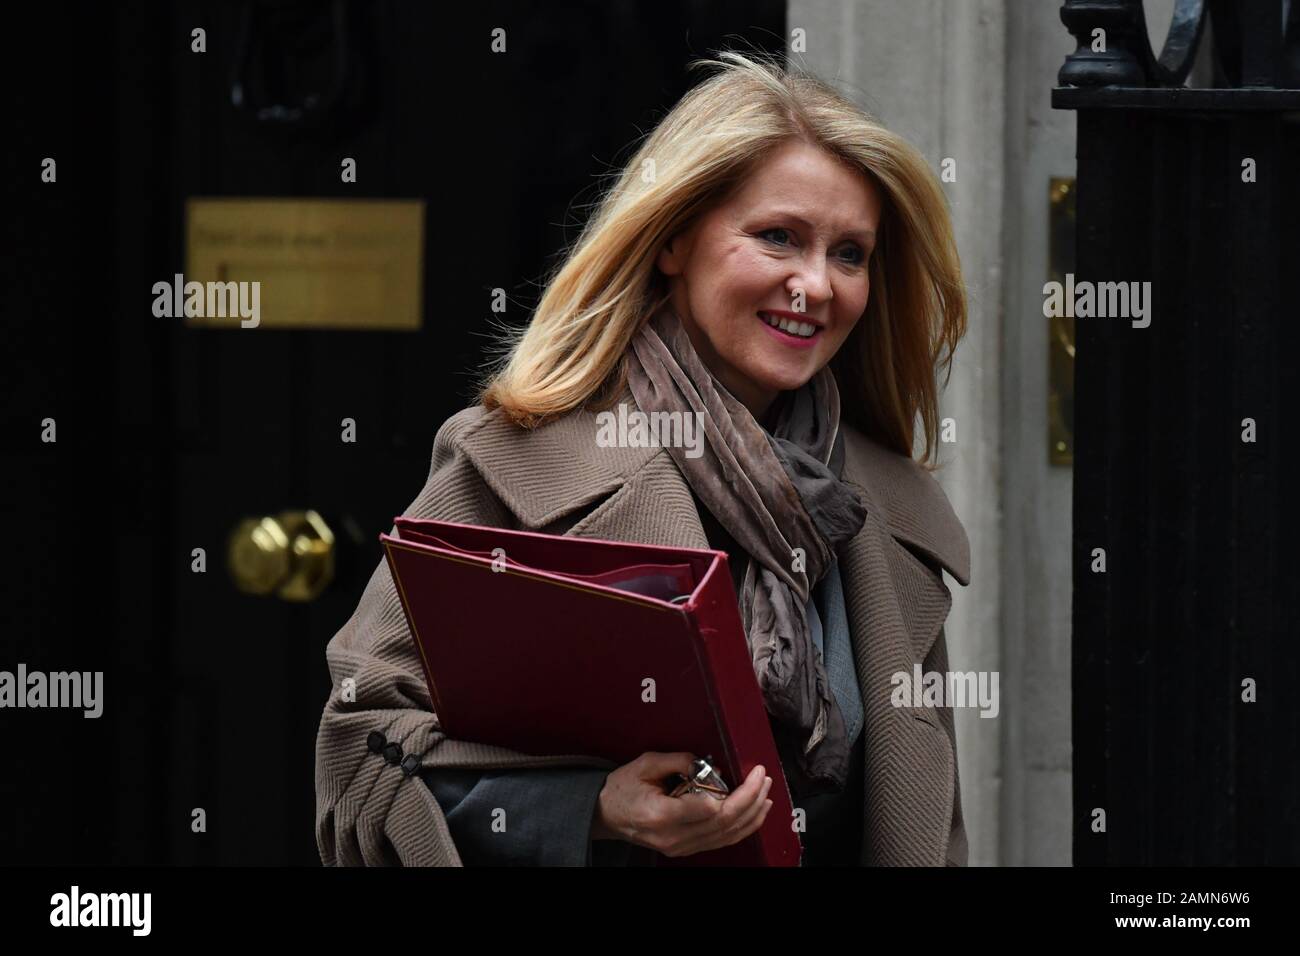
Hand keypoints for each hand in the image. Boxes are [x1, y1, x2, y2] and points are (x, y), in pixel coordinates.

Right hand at [590, 751, 772, 856]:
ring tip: (766, 793)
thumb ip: (677, 761)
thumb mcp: (645, 764)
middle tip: (762, 777)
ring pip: (727, 835)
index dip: (732, 793)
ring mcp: (680, 846)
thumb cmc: (622, 788)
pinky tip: (755, 813)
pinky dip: (743, 827)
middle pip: (723, 822)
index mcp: (660, 814)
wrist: (605, 815)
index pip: (705, 809)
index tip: (748, 773)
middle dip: (750, 799)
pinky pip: (721, 840)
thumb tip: (707, 763)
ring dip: (752, 814)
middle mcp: (673, 836)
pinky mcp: (686, 848)